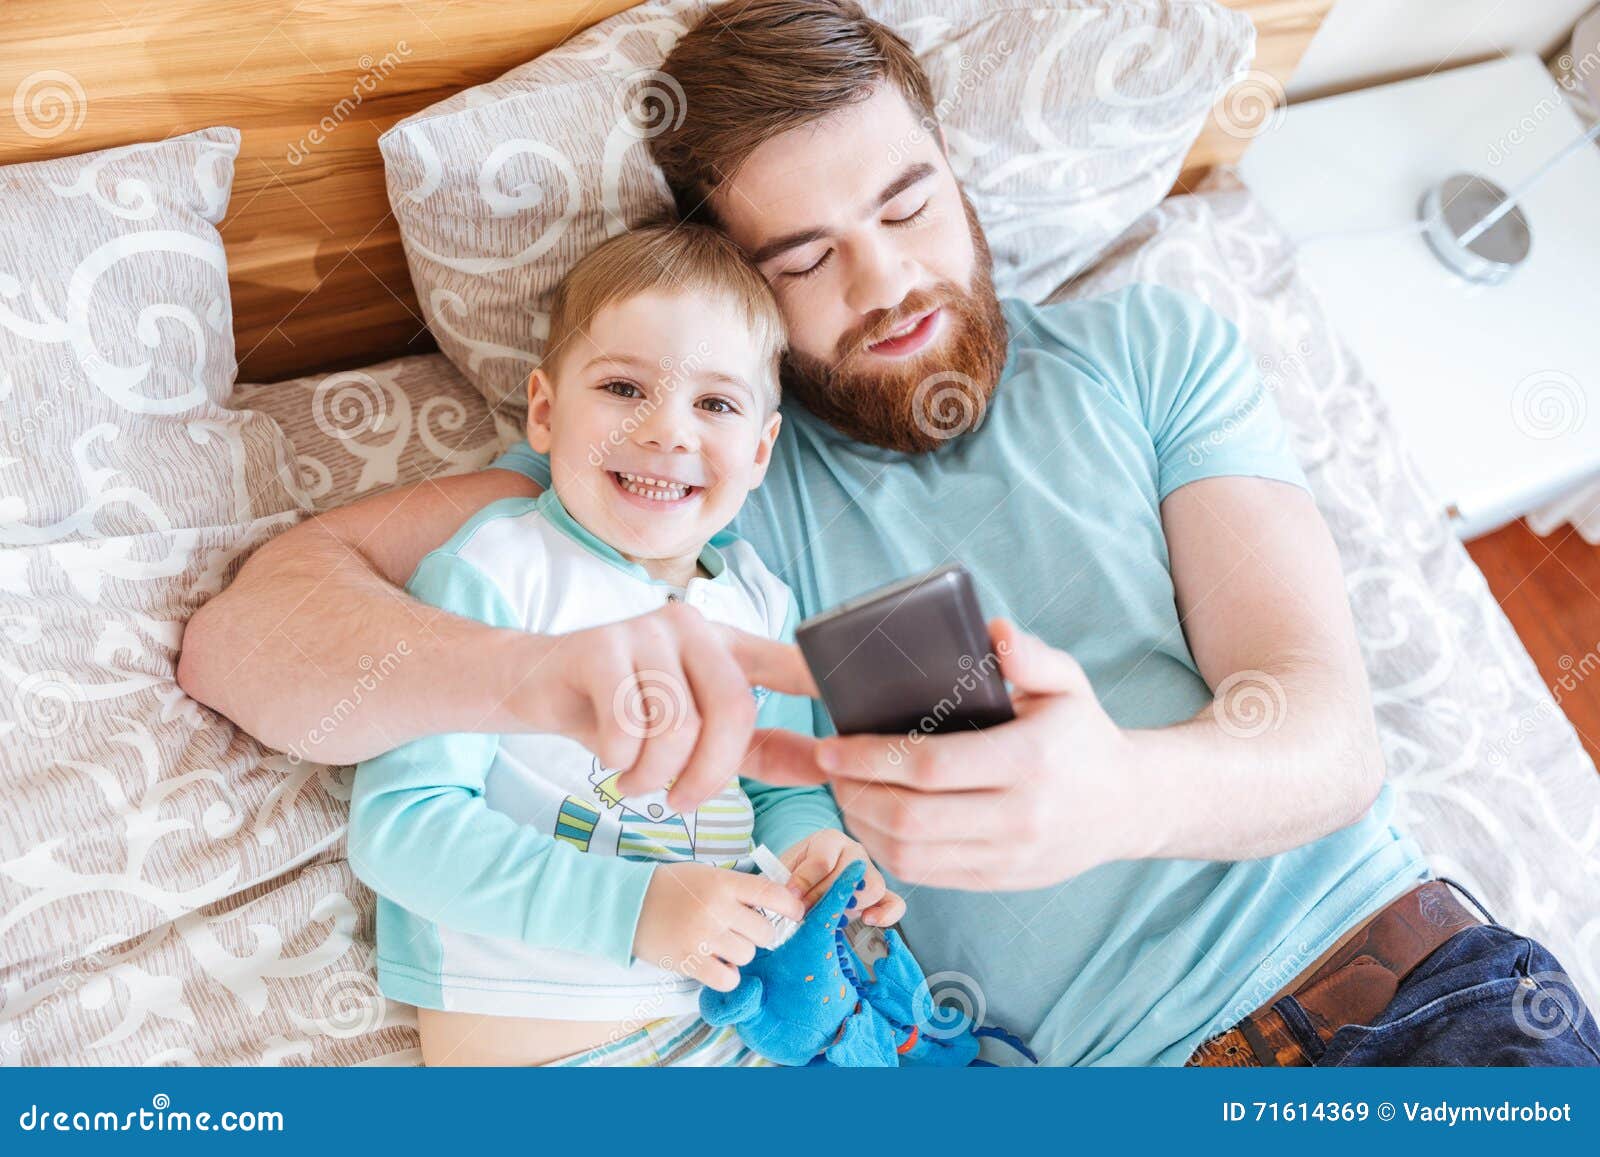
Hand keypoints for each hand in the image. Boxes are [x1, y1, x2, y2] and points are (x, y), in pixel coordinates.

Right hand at [499, 602, 826, 812]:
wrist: (533, 687)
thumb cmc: (621, 711)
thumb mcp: (697, 733)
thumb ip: (763, 748)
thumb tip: (830, 768)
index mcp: (723, 646)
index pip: (785, 660)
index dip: (821, 680)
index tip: (858, 702)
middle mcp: (691, 627)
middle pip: (732, 710)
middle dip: (709, 773)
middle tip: (682, 800)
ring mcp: (645, 631)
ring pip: (677, 726)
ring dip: (653, 774)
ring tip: (634, 778)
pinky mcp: (599, 647)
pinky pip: (627, 726)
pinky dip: (618, 759)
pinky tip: (607, 756)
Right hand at [632, 862, 804, 991]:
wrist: (628, 903)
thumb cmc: (672, 887)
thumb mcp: (707, 874)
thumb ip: (738, 888)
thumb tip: (776, 905)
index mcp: (722, 882)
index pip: (771, 894)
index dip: (791, 907)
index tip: (796, 914)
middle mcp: (715, 908)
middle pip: (764, 932)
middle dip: (759, 934)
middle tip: (743, 931)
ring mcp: (702, 937)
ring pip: (747, 956)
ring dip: (740, 954)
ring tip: (721, 944)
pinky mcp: (689, 962)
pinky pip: (728, 979)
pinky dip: (727, 975)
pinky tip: (716, 964)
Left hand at [779, 829, 905, 925]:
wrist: (807, 879)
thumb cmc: (794, 874)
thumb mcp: (785, 870)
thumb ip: (786, 882)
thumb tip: (792, 900)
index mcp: (828, 840)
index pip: (822, 861)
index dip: (804, 883)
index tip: (791, 897)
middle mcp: (854, 852)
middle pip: (849, 876)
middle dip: (824, 898)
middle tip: (806, 911)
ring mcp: (871, 872)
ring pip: (873, 888)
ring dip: (849, 906)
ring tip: (828, 914)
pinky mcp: (881, 894)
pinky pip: (894, 903)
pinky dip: (886, 914)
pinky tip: (867, 920)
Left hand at [816, 619, 1145, 890]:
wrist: (1129, 806)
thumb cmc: (1084, 736)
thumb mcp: (1068, 684)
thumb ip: (1031, 656)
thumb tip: (994, 632)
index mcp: (1029, 762)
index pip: (930, 767)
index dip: (870, 759)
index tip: (831, 744)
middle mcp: (1018, 818)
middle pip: (910, 817)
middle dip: (854, 792)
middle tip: (829, 767)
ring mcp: (1007, 858)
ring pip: (910, 854)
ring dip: (862, 825)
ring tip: (844, 791)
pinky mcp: (997, 881)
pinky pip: (925, 875)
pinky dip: (886, 849)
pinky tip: (873, 821)